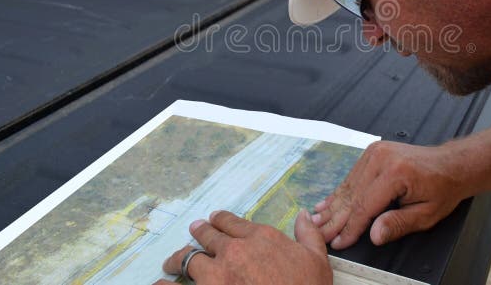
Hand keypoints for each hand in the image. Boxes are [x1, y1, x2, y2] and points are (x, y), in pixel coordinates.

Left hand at [154, 210, 331, 284]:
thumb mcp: (317, 260)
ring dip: (180, 257)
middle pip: (209, 236)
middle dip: (200, 232)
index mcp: (261, 238)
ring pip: (190, 258)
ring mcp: (216, 274)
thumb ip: (308, 234)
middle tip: (194, 229)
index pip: (233, 223)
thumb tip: (304, 215)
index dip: (222, 220)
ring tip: (173, 261)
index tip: (216, 219)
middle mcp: (235, 250)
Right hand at [312, 141, 467, 248]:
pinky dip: (340, 191)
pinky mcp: (373, 152)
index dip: (349, 228)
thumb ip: (399, 224)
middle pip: (351, 195)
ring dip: (332, 205)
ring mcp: (376, 152)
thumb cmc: (442, 187)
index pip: (364, 207)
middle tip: (320, 234)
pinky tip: (327, 202)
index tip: (339, 242)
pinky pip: (352, 175)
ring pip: (348, 185)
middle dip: (335, 219)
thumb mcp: (426, 214)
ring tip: (317, 220)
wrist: (451, 164)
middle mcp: (382, 158)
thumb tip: (374, 235)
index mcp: (396, 173)